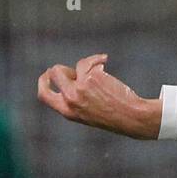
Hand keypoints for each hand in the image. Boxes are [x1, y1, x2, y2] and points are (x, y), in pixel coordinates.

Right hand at [37, 54, 159, 137]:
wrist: (132, 118)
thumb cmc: (114, 117)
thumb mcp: (87, 114)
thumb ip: (75, 99)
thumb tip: (70, 75)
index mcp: (67, 112)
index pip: (44, 95)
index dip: (44, 81)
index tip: (48, 74)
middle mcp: (71, 99)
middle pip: (55, 72)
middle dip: (64, 68)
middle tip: (78, 71)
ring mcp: (80, 87)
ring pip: (75, 66)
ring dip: (87, 64)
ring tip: (100, 68)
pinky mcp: (92, 77)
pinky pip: (89, 62)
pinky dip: (97, 59)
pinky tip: (104, 60)